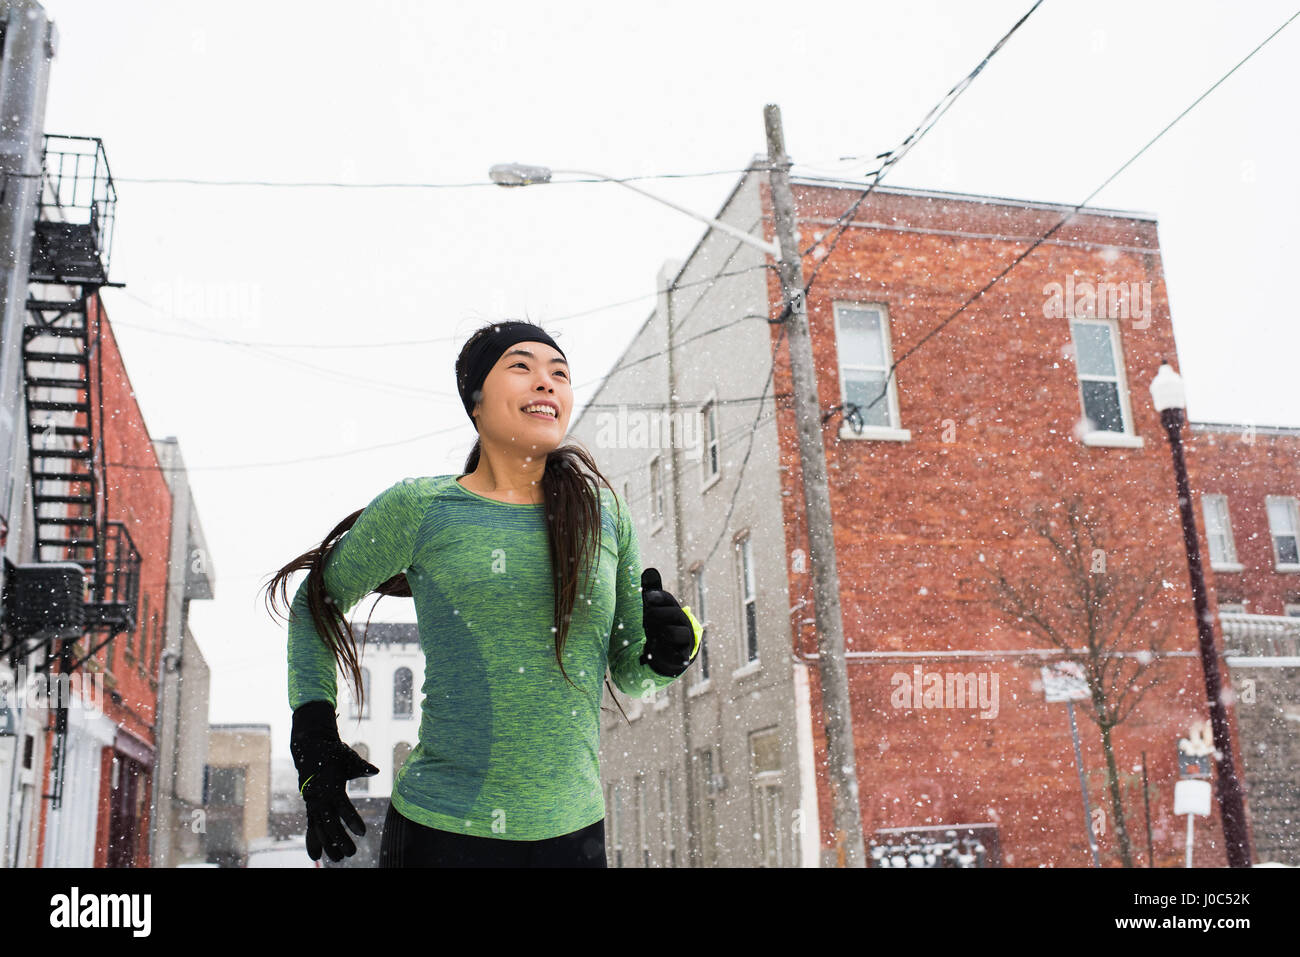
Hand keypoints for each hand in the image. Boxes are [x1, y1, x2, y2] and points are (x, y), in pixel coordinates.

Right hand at [290, 700, 378, 861]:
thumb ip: (361, 766)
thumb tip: (375, 770)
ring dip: (328, 845)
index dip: (351, 820)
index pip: (342, 806)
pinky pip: (310, 825)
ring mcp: (313, 803)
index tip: (362, 832)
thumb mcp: (347, 756)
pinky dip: (312, 840)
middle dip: (340, 839)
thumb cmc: (333, 753)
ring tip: (338, 859)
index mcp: (331, 785)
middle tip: (352, 853)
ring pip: (319, 828)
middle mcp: (319, 797)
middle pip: (330, 823)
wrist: (309, 748)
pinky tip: (315, 856)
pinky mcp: (310, 806)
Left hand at [638, 567, 700, 677]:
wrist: (666, 651)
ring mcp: (684, 637)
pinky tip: (662, 650)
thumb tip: (649, 570)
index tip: (647, 597)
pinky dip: (673, 652)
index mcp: (672, 608)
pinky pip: (681, 653)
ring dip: (664, 631)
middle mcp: (681, 621)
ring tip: (650, 633)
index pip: (668, 599)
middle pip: (675, 613)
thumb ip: (651, 591)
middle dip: (658, 614)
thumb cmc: (658, 624)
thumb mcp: (653, 609)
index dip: (659, 597)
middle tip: (645, 618)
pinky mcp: (683, 653)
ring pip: (678, 632)